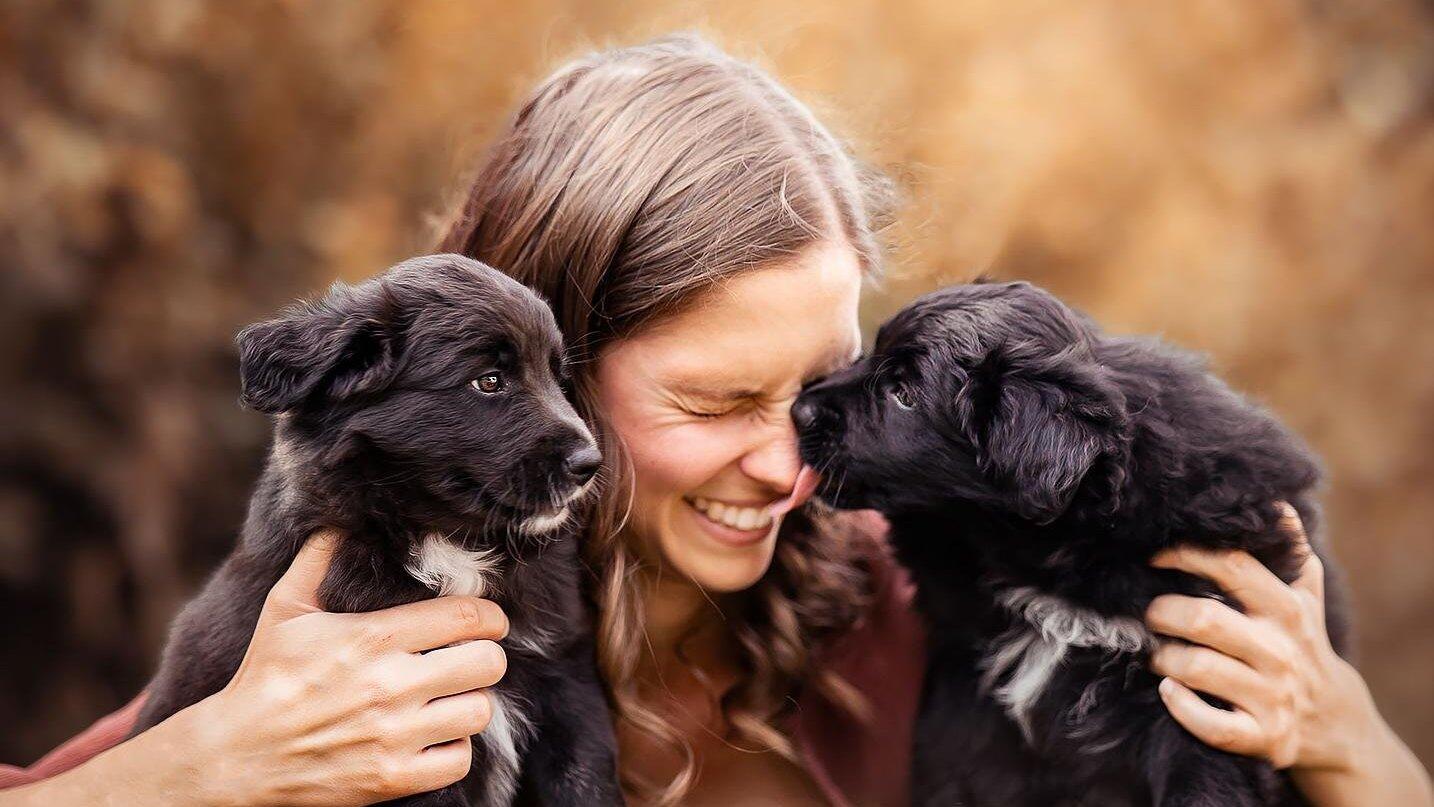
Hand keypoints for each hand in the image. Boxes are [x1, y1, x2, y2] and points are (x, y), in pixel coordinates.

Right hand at [188, 530, 510, 805]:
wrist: (234, 756)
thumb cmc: (263, 677)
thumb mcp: (285, 608)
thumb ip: (320, 558)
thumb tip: (340, 518)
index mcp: (372, 638)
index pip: (465, 616)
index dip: (491, 615)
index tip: (492, 619)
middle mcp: (390, 685)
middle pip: (487, 663)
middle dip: (487, 656)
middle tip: (474, 658)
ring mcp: (393, 735)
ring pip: (479, 711)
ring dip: (471, 702)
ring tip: (453, 697)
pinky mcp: (391, 778)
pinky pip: (459, 760)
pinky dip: (455, 748)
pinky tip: (436, 736)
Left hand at [1145, 504, 1430, 805]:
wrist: (1337, 724)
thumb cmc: (1304, 647)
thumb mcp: (1306, 599)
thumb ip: (1289, 552)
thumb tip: (1275, 502)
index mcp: (1287, 610)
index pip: (1232, 568)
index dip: (1187, 554)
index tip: (1153, 555)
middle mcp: (1280, 651)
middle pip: (1206, 620)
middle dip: (1164, 612)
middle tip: (1149, 613)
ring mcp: (1271, 696)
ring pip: (1200, 669)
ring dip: (1164, 659)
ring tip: (1155, 653)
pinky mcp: (1263, 737)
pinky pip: (1212, 724)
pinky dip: (1182, 706)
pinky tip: (1168, 690)